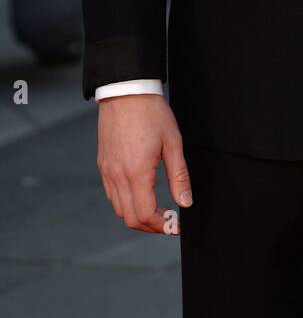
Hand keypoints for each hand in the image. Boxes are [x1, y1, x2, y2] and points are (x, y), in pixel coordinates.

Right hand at [96, 94, 191, 233]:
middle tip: (169, 221)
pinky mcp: (103, 165)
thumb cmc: (152, 113)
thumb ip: (179, 176)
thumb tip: (186, 203)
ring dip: (138, 216)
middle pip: (130, 218)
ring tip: (157, 209)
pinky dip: (126, 203)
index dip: (161, 225)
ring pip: (119, 209)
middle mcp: (117, 176)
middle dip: (151, 226)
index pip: (145, 215)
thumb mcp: (173, 142)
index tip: (176, 224)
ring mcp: (107, 171)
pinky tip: (141, 193)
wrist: (126, 91)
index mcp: (136, 172)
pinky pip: (112, 195)